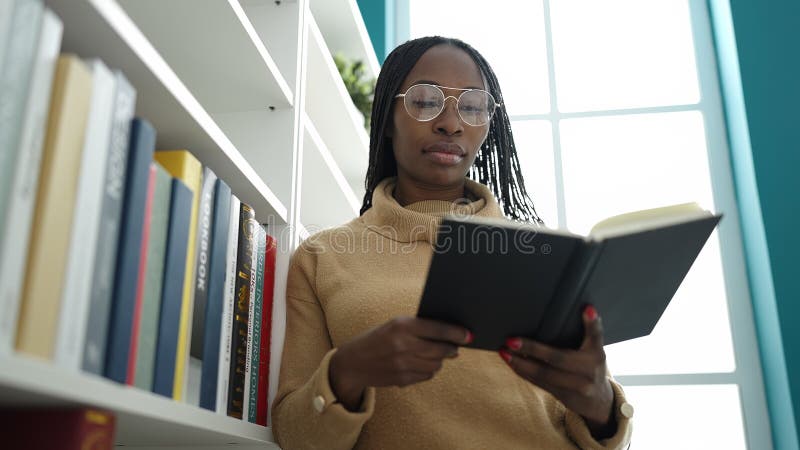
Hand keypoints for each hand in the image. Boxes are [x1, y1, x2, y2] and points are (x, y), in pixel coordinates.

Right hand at [329, 316, 471, 410]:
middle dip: (452, 349)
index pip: (437, 329)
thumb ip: (418, 328)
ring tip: (437, 355)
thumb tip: (450, 336)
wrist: (352, 363)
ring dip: (440, 360)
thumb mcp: (394, 326)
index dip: (456, 333)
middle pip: (440, 349)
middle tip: (456, 348)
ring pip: (436, 365)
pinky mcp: (402, 379)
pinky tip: (422, 364)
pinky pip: (426, 376)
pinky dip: (429, 370)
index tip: (468, 335)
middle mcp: (403, 344)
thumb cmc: (377, 339)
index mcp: (401, 325)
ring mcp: (402, 364)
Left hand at [499, 305, 615, 438]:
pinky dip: (523, 372)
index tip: (587, 309)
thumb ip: (591, 332)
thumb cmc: (593, 367)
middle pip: (558, 359)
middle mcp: (587, 371)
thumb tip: (586, 308)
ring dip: (520, 363)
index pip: (595, 336)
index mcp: (596, 355)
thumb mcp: (596, 349)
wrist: (598, 402)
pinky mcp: (560, 395)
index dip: (591, 323)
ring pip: (543, 374)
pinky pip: (538, 382)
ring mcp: (574, 386)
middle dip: (532, 349)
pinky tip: (510, 362)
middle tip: (511, 340)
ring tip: (504, 352)